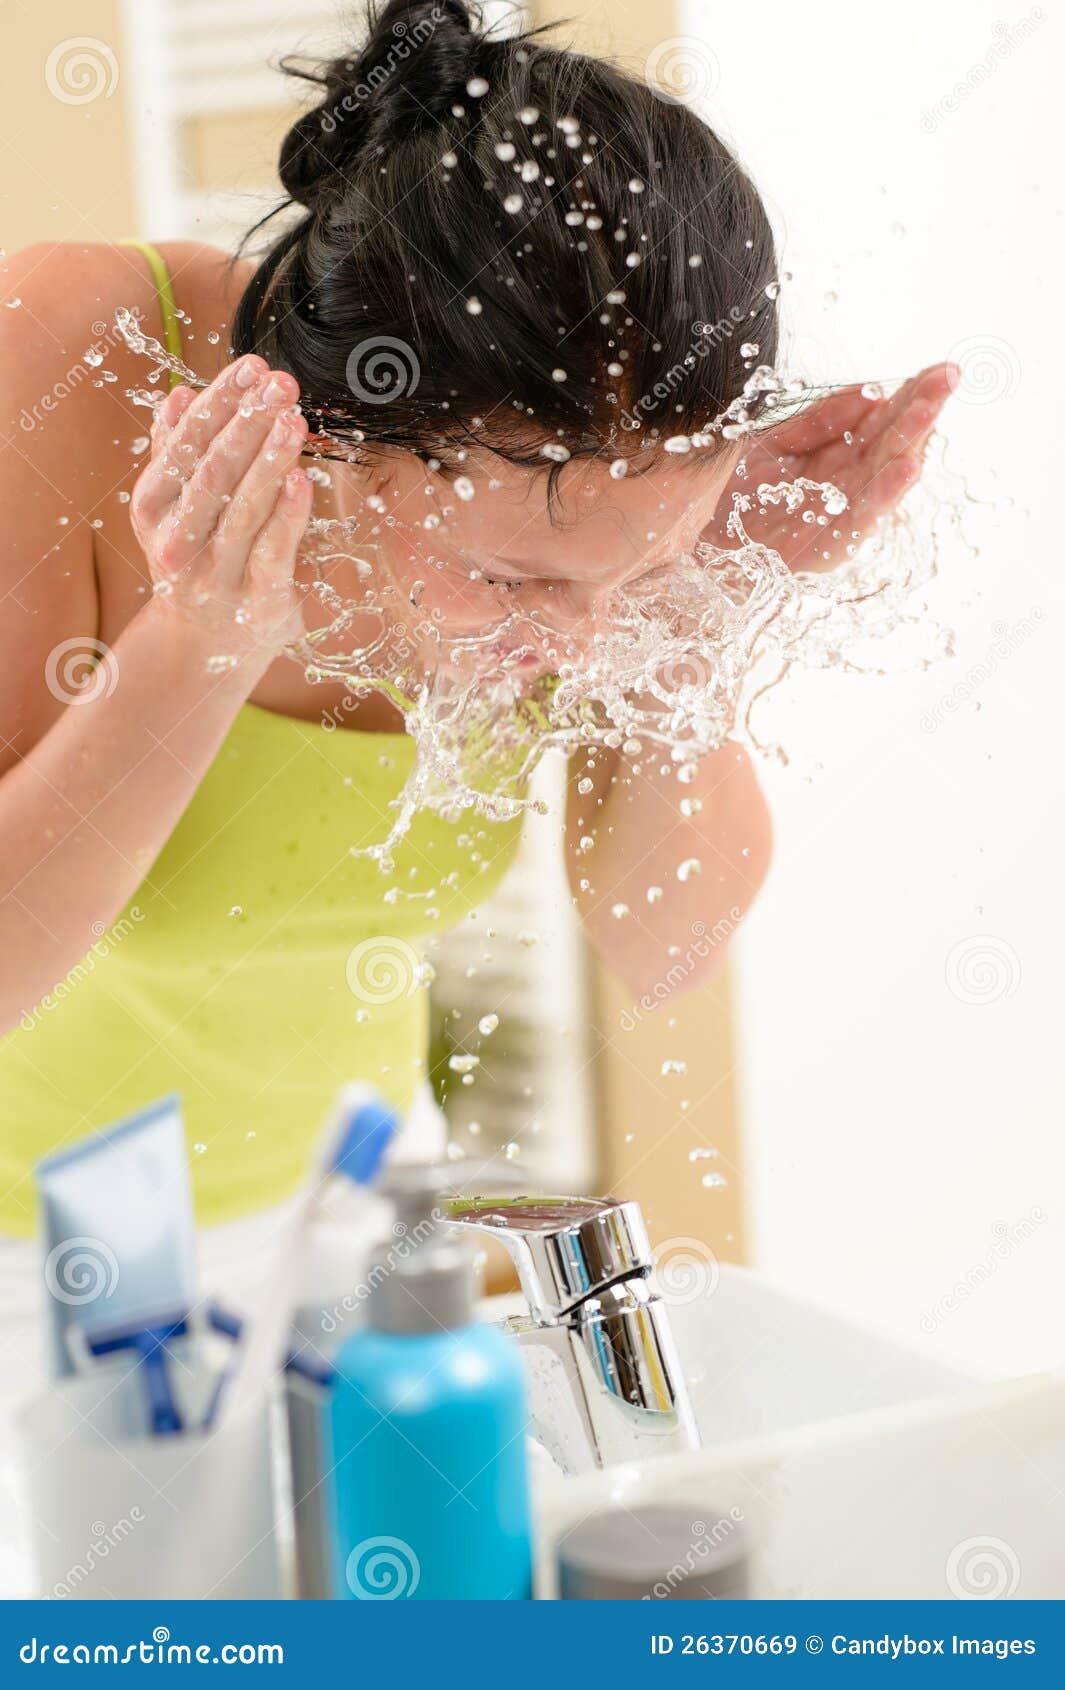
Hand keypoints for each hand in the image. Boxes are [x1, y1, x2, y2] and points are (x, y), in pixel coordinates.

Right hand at [130, 355, 313, 661]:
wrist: (207, 645)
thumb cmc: (198, 556)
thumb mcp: (176, 508)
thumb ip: (176, 453)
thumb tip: (177, 395)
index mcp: (152, 509)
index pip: (185, 446)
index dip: (219, 403)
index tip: (252, 367)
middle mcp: (176, 543)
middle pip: (214, 473)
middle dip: (248, 422)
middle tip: (281, 381)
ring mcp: (216, 576)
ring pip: (243, 510)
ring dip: (270, 459)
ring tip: (294, 417)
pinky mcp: (258, 603)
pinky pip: (273, 554)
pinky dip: (288, 516)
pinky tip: (302, 478)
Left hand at [701, 362, 957, 571]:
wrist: (689, 543)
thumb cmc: (730, 496)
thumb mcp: (772, 443)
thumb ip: (819, 421)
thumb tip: (870, 391)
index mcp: (836, 457)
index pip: (882, 421)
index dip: (911, 394)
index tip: (940, 368)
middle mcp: (844, 486)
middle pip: (891, 443)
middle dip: (921, 409)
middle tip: (949, 376)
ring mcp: (838, 517)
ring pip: (884, 477)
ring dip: (911, 443)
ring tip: (932, 411)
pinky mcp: (824, 549)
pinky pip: (860, 520)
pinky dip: (884, 494)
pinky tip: (906, 468)